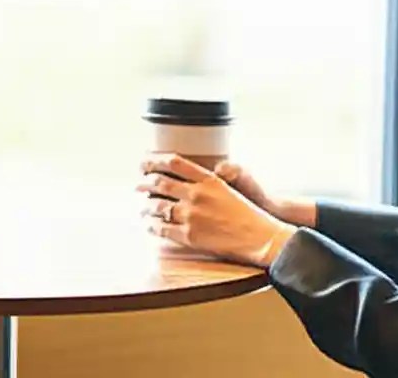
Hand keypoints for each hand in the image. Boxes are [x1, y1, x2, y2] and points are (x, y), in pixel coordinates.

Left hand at [138, 154, 296, 267]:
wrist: (259, 236)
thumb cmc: (247, 213)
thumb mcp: (229, 187)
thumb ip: (208, 179)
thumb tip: (191, 175)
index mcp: (207, 179)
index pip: (174, 163)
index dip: (154, 160)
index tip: (144, 162)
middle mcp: (197, 194)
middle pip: (160, 183)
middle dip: (144, 183)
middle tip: (138, 185)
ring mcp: (191, 215)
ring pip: (157, 206)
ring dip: (145, 206)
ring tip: (142, 208)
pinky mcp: (189, 235)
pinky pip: (162, 228)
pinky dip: (152, 226)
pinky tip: (149, 225)